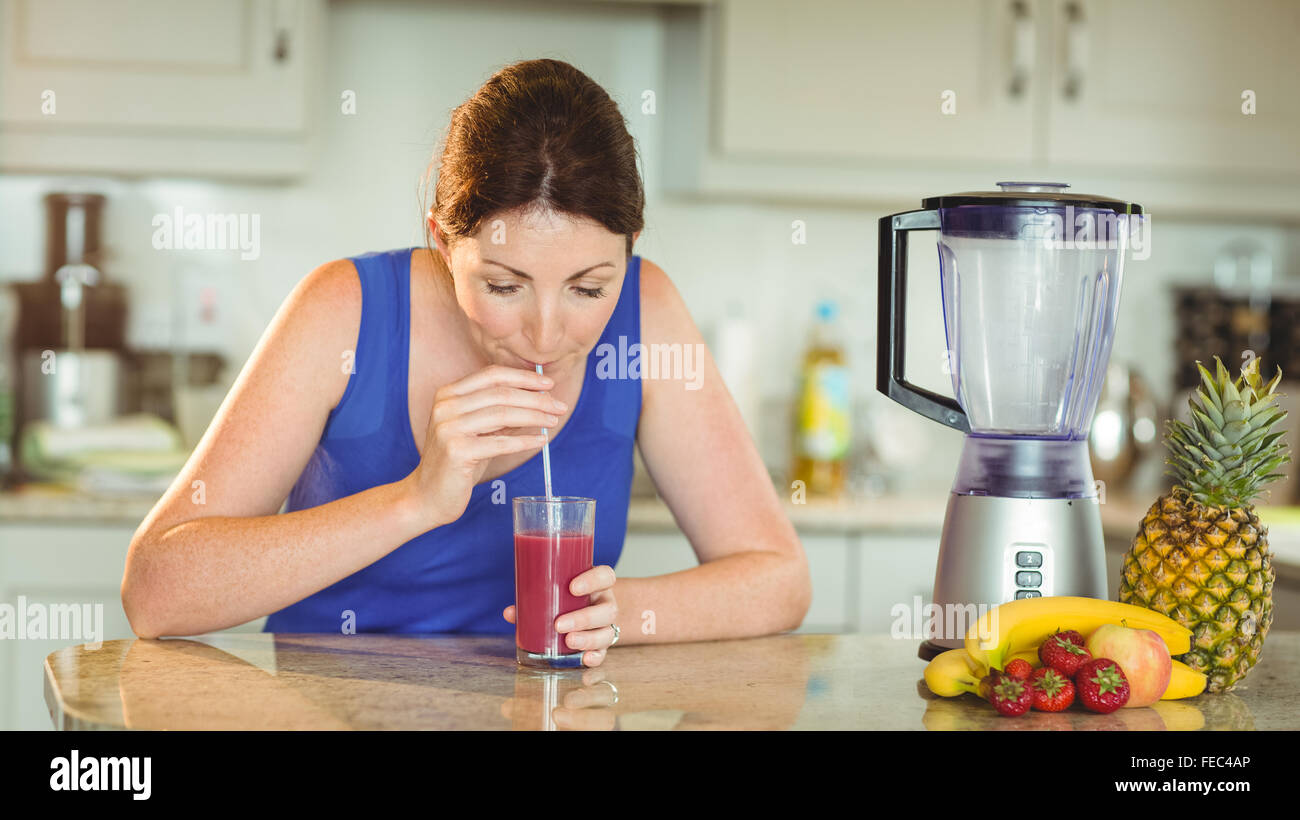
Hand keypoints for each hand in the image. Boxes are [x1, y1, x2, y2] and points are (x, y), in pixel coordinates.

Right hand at [404, 364, 565, 528]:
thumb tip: (538, 398)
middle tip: (559, 406)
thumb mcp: (477, 429)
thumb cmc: (457, 461)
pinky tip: (541, 440)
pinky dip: (525, 440)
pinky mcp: (457, 452)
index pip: (492, 375)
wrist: (427, 495)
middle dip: (536, 398)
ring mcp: (449, 428)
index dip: (523, 377)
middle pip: (501, 393)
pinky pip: (501, 442)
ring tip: (554, 420)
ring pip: (503, 414)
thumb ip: (499, 412)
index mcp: (448, 394)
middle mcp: (445, 406)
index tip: (548, 384)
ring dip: (535, 416)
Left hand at [504, 565, 618, 666]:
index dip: (593, 581)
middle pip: (608, 610)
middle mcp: (605, 604)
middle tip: (559, 624)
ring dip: (588, 639)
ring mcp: (606, 626)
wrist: (587, 611)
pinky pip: (604, 652)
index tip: (573, 588)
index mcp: (598, 585)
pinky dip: (596, 657)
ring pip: (607, 632)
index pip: (605, 576)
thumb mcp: (556, 592)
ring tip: (568, 642)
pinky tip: (585, 659)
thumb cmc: (567, 598)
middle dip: (584, 618)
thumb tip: (510, 612)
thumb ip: (534, 599)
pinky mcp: (603, 644)